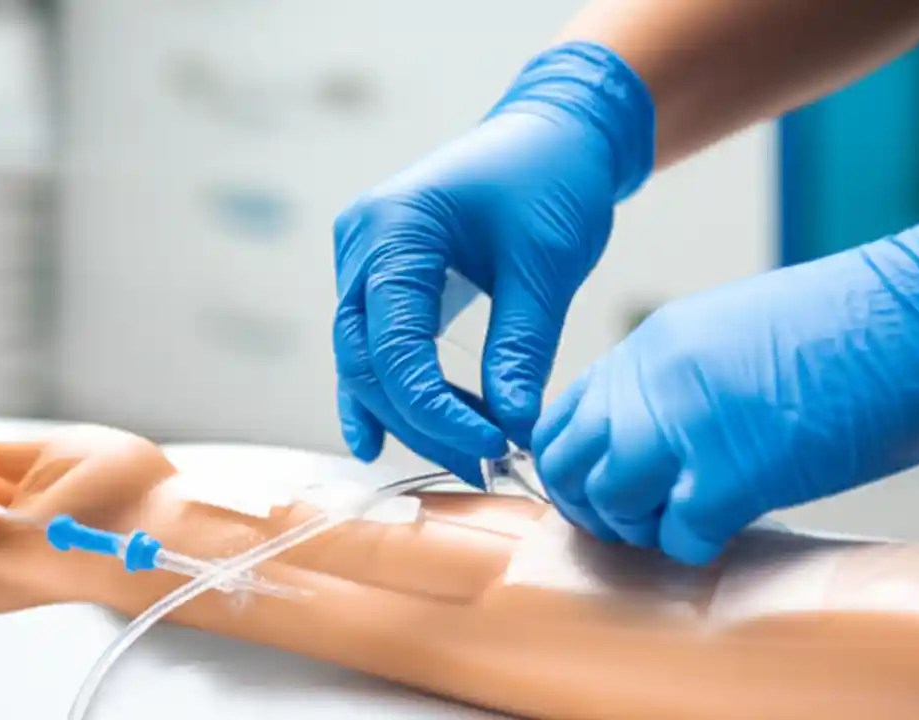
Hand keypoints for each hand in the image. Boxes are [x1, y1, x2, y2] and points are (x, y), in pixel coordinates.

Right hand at [333, 42, 653, 483]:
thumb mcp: (544, 265)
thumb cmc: (553, 179)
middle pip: (367, 359)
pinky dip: (387, 390)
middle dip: (420, 420)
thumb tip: (512, 429)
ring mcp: (364, 258)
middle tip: (482, 464)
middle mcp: (362, 243)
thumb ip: (521, 348)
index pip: (394, 344)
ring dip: (408, 413)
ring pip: (364, 359)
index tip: (490, 446)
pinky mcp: (383, 275)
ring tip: (465, 455)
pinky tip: (379, 439)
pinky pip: (373, 343)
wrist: (555, 132)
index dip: (435, 407)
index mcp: (395, 229)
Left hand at [533, 159, 918, 563]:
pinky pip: (679, 538)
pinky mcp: (737, 470)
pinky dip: (698, 549)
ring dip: (642, 530)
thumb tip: (657, 444)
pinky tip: (734, 528)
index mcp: (653, 347)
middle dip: (594, 508)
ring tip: (691, 524)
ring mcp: (690, 423)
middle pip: (567, 465)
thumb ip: (679, 385)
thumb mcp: (736, 336)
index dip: (579, 465)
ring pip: (608, 502)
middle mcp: (655, 380)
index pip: (563, 418)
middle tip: (643, 521)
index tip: (612, 488)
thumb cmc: (859, 324)